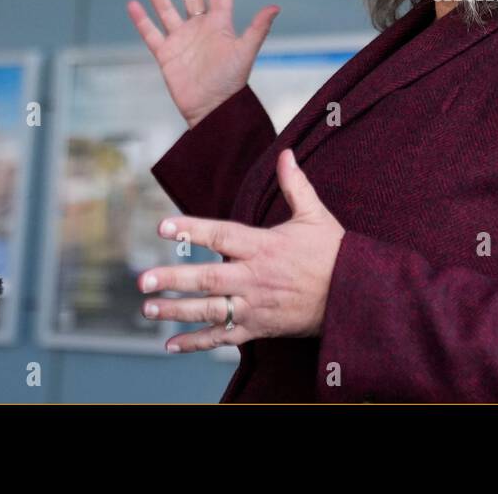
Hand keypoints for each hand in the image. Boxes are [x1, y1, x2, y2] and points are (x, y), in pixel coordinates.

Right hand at [127, 0, 279, 127]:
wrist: (212, 110)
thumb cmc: (232, 82)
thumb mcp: (245, 52)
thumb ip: (258, 29)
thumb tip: (275, 7)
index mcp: (220, 25)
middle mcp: (200, 29)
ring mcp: (182, 40)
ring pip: (167, 11)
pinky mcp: (166, 54)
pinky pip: (151, 34)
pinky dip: (141, 20)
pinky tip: (133, 4)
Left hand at [138, 149, 344, 349]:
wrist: (354, 296)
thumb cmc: (334, 253)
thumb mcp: (316, 215)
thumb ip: (296, 185)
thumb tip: (286, 154)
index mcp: (265, 247)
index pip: (221, 236)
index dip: (191, 230)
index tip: (163, 227)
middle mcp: (255, 277)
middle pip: (207, 279)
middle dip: (172, 279)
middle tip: (143, 279)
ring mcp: (256, 305)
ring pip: (210, 311)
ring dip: (177, 311)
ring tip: (149, 307)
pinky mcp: (259, 328)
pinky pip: (224, 338)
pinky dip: (196, 343)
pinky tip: (171, 344)